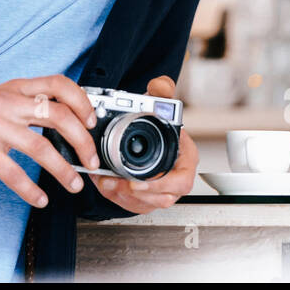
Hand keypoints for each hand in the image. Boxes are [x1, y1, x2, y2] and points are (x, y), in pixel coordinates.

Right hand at [0, 74, 101, 207]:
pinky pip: (12, 172)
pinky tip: (39, 198)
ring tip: (73, 184)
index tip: (92, 121)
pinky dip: (30, 189)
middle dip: (82, 141)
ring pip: (40, 146)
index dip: (81, 101)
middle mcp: (7, 102)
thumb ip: (25, 104)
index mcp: (15, 88)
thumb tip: (61, 121)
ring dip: (63, 170)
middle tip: (89, 160)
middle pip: (58, 115)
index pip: (58, 84)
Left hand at [89, 75, 197, 214]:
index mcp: (185, 159)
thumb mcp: (160, 102)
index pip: (181, 182)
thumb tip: (160, 85)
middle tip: (116, 183)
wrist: (146, 129)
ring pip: (144, 203)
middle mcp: (175, 178)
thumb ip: (162, 90)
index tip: (139, 181)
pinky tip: (104, 183)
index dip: (162, 185)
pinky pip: (132, 204)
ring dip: (123, 196)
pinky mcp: (145, 196)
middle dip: (136, 194)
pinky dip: (116, 196)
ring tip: (106, 182)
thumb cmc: (158, 120)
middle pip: (161, 198)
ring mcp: (160, 189)